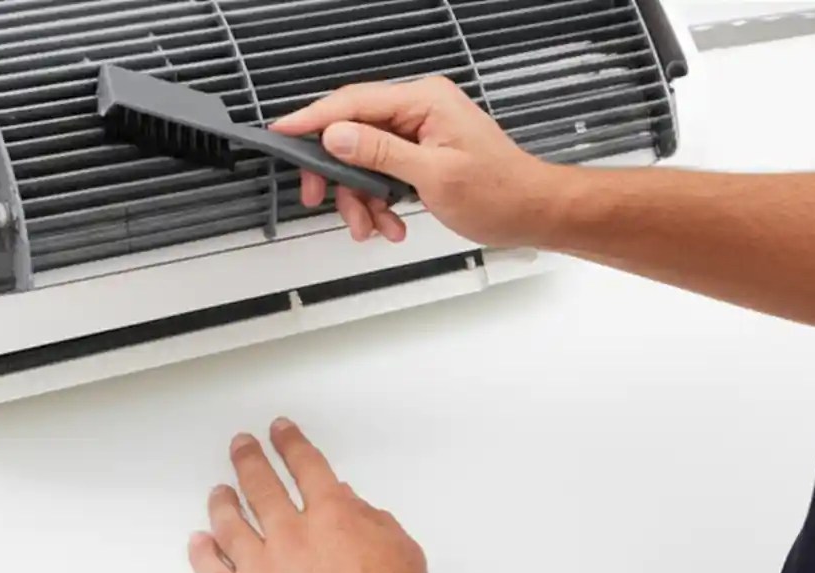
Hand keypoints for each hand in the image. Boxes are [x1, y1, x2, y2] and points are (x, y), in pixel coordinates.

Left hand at [189, 419, 531, 572]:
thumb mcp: (401, 552)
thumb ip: (370, 521)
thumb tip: (349, 504)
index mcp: (333, 517)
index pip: (306, 466)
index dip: (291, 444)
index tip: (280, 431)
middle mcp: (292, 537)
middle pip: (261, 486)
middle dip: (249, 460)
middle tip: (241, 446)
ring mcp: (264, 572)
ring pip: (230, 525)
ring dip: (222, 503)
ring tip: (218, 492)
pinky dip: (202, 555)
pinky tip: (198, 543)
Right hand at [271, 78, 560, 247]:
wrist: (533, 213)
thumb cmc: (499, 192)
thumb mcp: (433, 175)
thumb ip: (380, 153)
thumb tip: (336, 136)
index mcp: (424, 101)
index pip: (353, 103)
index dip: (313, 120)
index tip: (281, 134)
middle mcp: (419, 111)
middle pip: (352, 135)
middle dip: (338, 176)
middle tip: (319, 200)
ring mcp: (419, 133)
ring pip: (364, 162)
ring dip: (362, 200)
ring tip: (373, 228)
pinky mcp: (420, 155)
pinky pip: (382, 175)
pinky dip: (380, 203)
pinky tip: (391, 226)